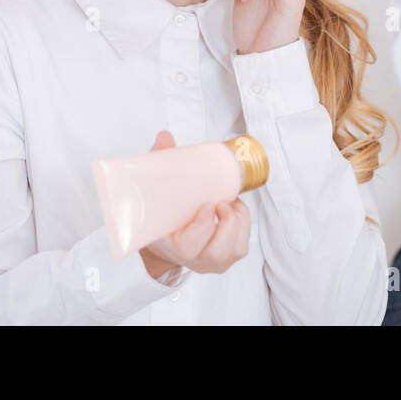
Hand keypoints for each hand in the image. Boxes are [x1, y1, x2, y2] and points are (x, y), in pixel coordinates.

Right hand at [138, 130, 251, 279]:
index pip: (189, 246)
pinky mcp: (227, 259)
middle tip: (223, 201)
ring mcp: (212, 262)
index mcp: (171, 247)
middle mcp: (194, 259)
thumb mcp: (156, 194)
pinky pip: (242, 246)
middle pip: (217, 252)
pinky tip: (236, 210)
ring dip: (238, 222)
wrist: (166, 241)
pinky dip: (244, 225)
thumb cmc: (162, 217)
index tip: (206, 205)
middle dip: (227, 224)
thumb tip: (165, 137)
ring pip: (235, 249)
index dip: (202, 227)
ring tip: (230, 202)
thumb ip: (161, 164)